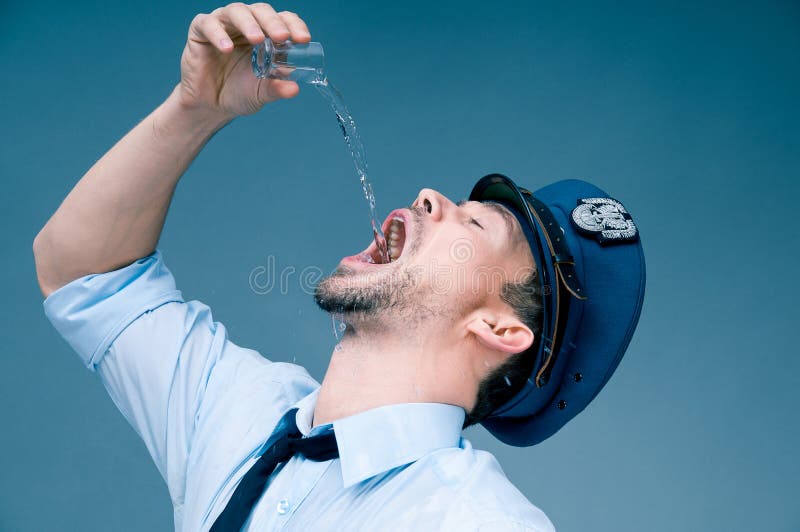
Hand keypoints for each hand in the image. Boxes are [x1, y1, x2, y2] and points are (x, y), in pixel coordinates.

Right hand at [178, 3, 310, 118]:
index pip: (284, 20)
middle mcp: (247, 24)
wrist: (211, 105)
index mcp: (267, 35)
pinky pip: (208, 24)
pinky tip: (227, 48)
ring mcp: (224, 24)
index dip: (294, 26)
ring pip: (237, 11)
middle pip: (262, 11)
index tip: (304, 39)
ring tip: (257, 39)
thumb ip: (277, 88)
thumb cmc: (240, 93)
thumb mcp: (262, 93)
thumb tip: (295, 89)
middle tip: (282, 36)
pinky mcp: (200, 30)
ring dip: (249, 24)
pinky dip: (218, 34)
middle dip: (274, 22)